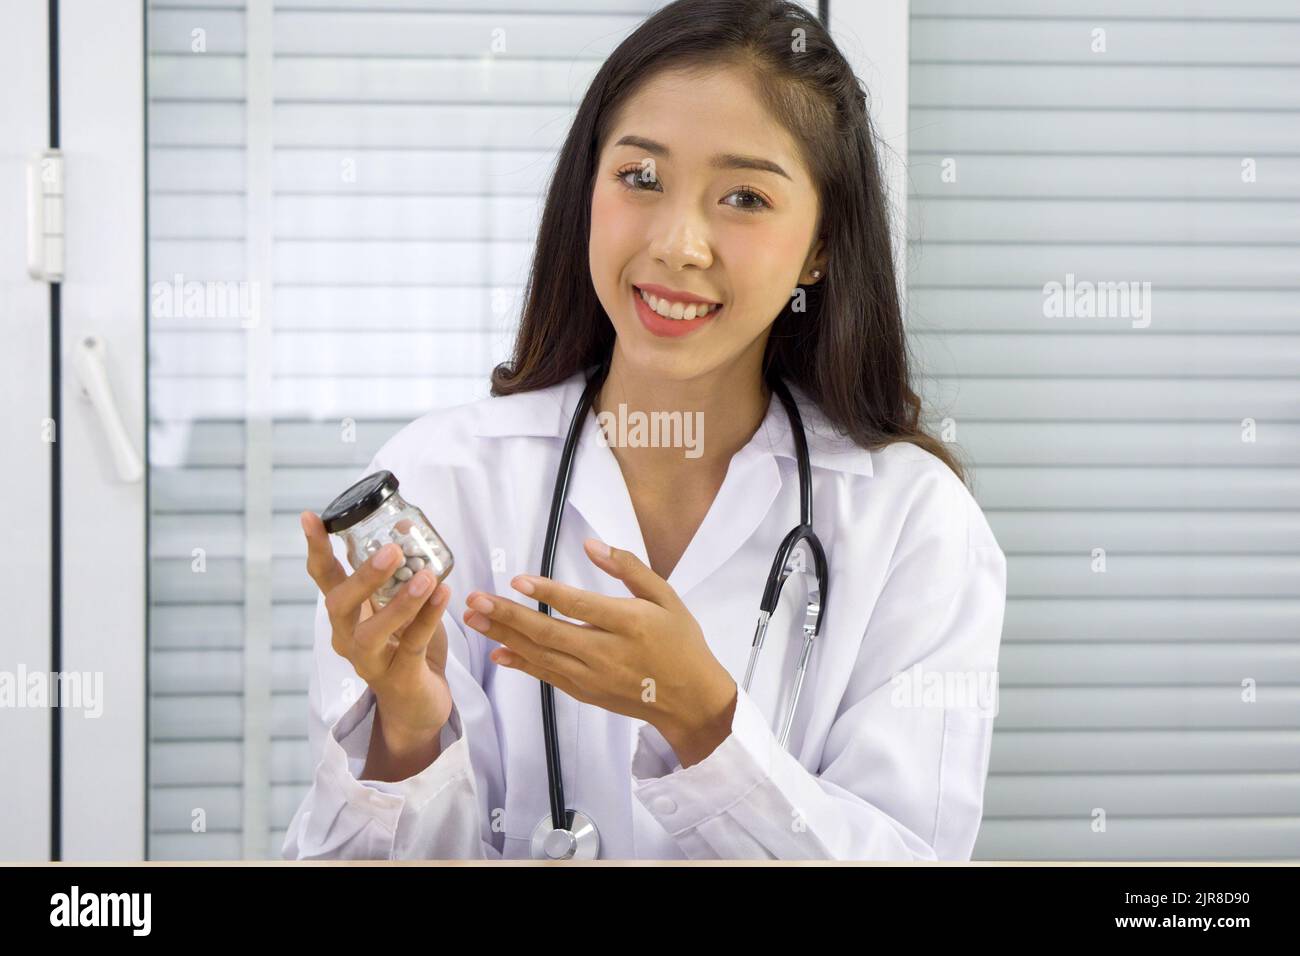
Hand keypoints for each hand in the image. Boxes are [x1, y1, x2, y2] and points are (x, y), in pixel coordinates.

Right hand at [301, 511, 453, 763]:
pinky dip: (428, 619)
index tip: (310, 517)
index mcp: (346, 613)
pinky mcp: (398, 678)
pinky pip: (410, 646)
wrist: (419, 702)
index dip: (316, 548)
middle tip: (392, 550)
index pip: (324, 577)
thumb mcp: (399, 604)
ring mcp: (369, 661)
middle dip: (363, 576)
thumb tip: (407, 528)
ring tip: (427, 577)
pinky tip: (444, 595)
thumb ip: (400, 575)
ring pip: (372, 633)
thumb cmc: (405, 644)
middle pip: (339, 604)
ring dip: (400, 603)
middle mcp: (347, 636)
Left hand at [461, 537, 738, 766]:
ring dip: (505, 636)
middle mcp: (606, 653)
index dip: (547, 593)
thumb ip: (629, 569)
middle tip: (475, 601)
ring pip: (541, 655)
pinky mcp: (585, 692)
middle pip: (549, 633)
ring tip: (476, 620)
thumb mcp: (666, 598)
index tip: (516, 580)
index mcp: (629, 624)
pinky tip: (498, 652)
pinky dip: (521, 664)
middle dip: (508, 616)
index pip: (580, 606)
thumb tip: (592, 545)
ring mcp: (593, 677)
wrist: (690, 701)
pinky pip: (547, 677)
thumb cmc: (681, 643)